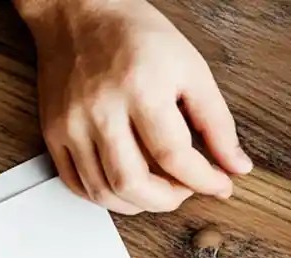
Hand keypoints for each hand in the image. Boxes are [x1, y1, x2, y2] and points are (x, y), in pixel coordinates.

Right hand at [18, 0, 251, 214]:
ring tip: (158, 190)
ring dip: (138, 204)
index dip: (204, 181)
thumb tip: (237, 166)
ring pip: (103, 192)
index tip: (220, 185)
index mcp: (141, 88)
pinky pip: (76, 184)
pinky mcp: (53, 132)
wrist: (77, 12)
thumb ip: (217, 121)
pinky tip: (125, 186)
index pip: (174, 156)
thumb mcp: (190, 68)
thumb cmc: (136, 35)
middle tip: (186, 190)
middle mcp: (102, 109)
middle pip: (133, 183)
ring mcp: (72, 124)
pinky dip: (104, 196)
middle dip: (168, 201)